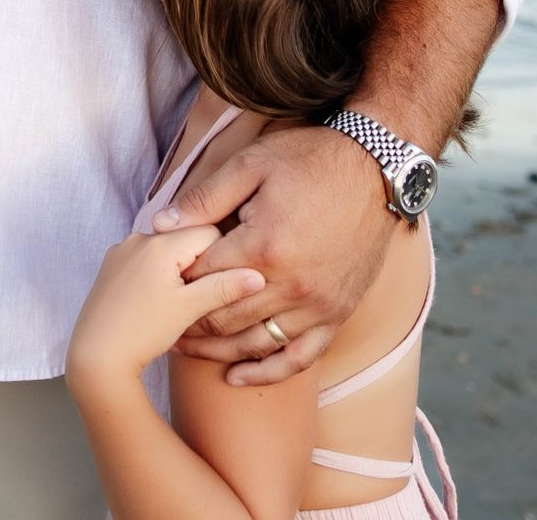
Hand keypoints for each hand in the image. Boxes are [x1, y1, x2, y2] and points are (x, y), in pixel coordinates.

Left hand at [67, 227, 264, 385]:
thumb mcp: (189, 309)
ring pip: (167, 251)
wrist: (96, 356)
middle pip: (186, 239)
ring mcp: (121, 251)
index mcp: (160, 242)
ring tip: (178, 303)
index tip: (223, 284)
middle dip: (200, 264)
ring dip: (179, 270)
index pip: (210, 232)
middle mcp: (138, 237)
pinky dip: (158, 275)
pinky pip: (146, 260)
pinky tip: (158, 302)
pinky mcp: (111, 266)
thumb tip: (258, 275)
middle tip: (201, 297)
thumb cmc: (143, 332)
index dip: (223, 257)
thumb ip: (224, 287)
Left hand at [155, 123, 394, 384]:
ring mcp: (317, 305)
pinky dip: (267, 371)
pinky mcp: (338, 314)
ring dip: (217, 351)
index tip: (160, 282)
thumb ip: (204, 199)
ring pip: (256, 343)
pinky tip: (238, 376)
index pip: (204, 279)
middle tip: (162, 321)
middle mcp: (291, 285)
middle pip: (225, 317)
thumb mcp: (250, 165)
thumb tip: (160, 224)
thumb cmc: (310, 160)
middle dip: (189, 322)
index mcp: (264, 247)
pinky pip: (300, 357)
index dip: (177, 282)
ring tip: (187, 348)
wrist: (376, 169)